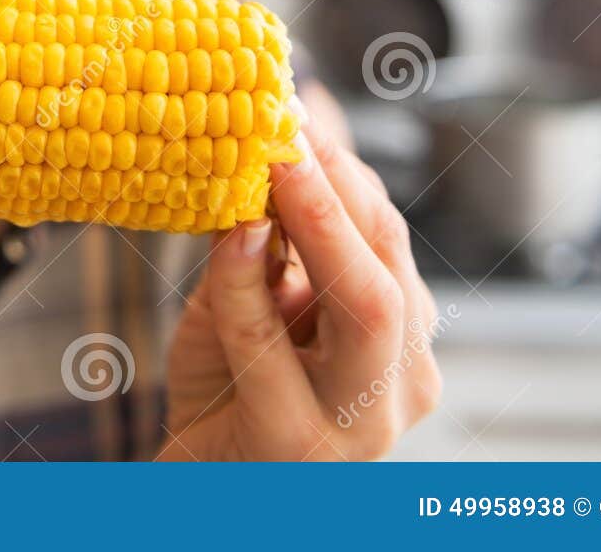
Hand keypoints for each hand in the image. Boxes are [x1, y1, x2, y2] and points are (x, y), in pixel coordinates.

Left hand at [161, 118, 441, 460]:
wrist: (198, 485)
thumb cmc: (228, 387)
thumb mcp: (253, 299)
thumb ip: (271, 239)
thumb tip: (280, 137)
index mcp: (402, 338)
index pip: (388, 241)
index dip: (346, 174)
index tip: (296, 115)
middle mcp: (400, 383)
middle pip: (391, 270)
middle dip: (342, 193)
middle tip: (290, 131)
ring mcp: (361, 422)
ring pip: (363, 308)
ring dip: (316, 225)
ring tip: (273, 167)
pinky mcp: (298, 442)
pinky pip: (274, 348)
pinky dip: (247, 284)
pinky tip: (236, 236)